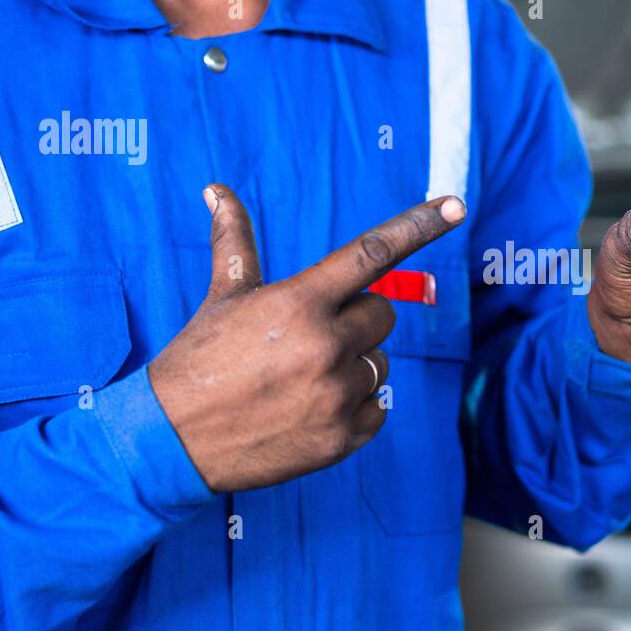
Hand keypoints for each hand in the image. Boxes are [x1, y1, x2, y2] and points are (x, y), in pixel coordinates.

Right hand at [149, 184, 465, 491]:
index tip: (457, 206)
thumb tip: (217, 190)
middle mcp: (326, 345)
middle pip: (382, 314)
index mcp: (300, 302)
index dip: (419, 225)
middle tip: (307, 339)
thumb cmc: (199, 359)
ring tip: (299, 380)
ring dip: (352, 366)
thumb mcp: (223, 297)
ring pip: (379, 364)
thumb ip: (234, 242)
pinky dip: (354, 409)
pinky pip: (379, 409)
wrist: (172, 440)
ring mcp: (338, 394)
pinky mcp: (343, 438)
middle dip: (354, 320)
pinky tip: (309, 410)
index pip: (373, 253)